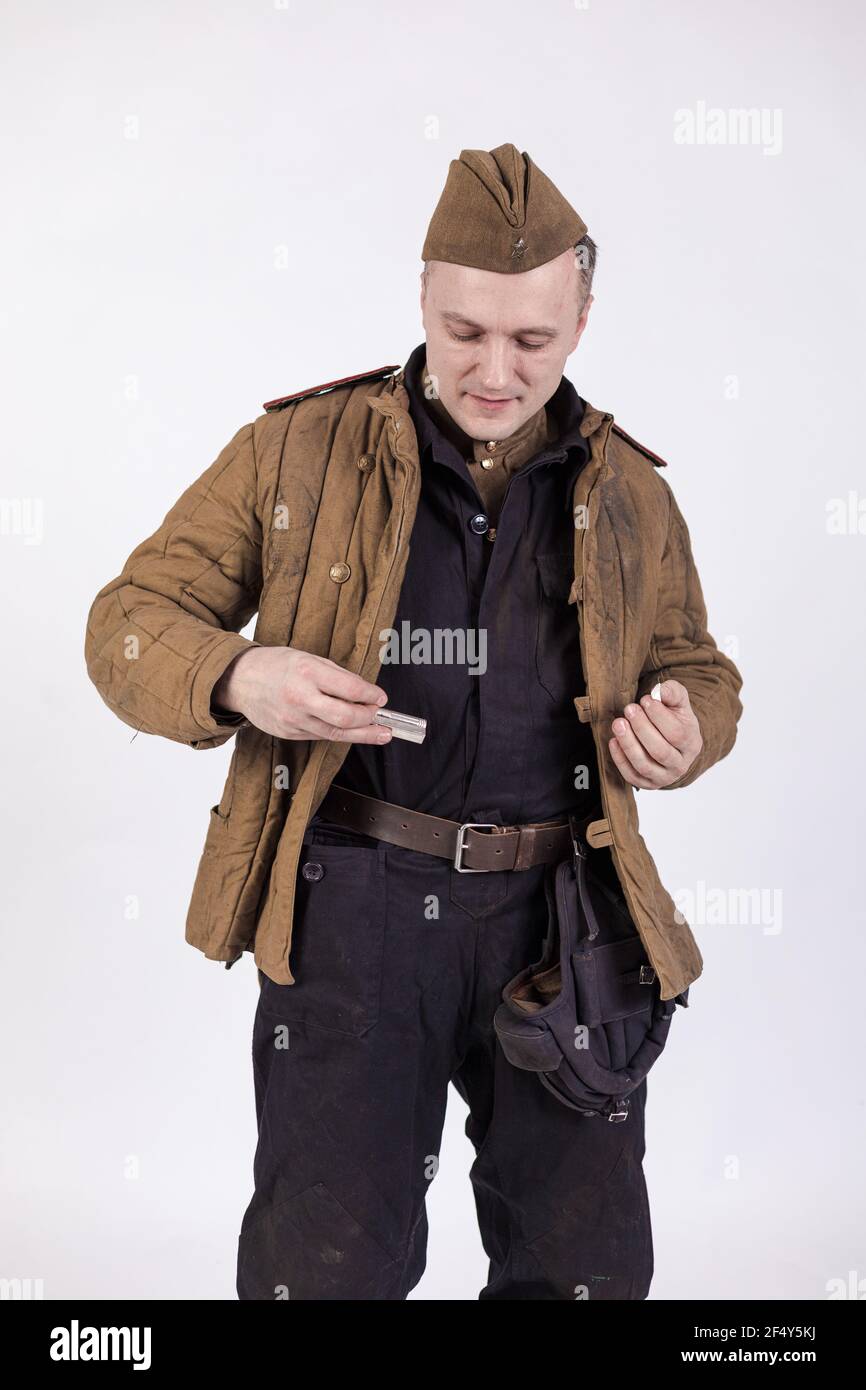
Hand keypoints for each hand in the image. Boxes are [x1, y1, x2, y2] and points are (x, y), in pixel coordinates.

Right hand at [211, 646, 392, 743]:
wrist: (239, 680)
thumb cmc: (276, 665)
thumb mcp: (308, 658)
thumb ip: (336, 676)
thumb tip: (365, 693)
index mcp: (307, 671)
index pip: (350, 688)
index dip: (371, 695)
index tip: (381, 698)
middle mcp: (300, 697)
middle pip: (346, 717)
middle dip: (369, 719)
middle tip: (382, 717)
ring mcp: (293, 719)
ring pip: (336, 733)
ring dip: (364, 734)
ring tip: (382, 734)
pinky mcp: (288, 733)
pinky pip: (321, 735)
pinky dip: (339, 734)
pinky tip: (353, 732)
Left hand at [608, 679, 701, 788]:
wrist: (670, 743)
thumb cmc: (674, 720)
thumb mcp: (678, 703)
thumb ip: (672, 693)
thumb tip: (659, 690)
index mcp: (692, 744)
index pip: (677, 734)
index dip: (659, 716)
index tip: (645, 699)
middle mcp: (680, 765)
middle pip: (660, 751)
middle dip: (642, 728)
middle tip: (629, 709)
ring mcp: (663, 777)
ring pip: (644, 765)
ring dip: (629, 744)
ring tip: (618, 723)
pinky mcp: (645, 784)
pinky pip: (631, 775)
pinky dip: (620, 759)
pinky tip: (613, 741)